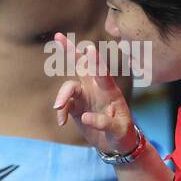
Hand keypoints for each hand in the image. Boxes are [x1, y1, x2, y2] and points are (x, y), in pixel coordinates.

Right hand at [50, 33, 134, 153]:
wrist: (115, 144)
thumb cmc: (123, 134)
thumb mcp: (119, 130)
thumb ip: (105, 123)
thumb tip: (85, 118)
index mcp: (110, 90)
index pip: (102, 73)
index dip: (95, 62)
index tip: (89, 50)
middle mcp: (96, 88)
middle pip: (82, 66)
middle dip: (70, 51)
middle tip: (58, 36)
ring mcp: (84, 96)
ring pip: (69, 87)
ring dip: (61, 96)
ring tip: (58, 109)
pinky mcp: (75, 107)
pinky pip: (63, 104)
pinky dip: (60, 112)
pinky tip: (61, 122)